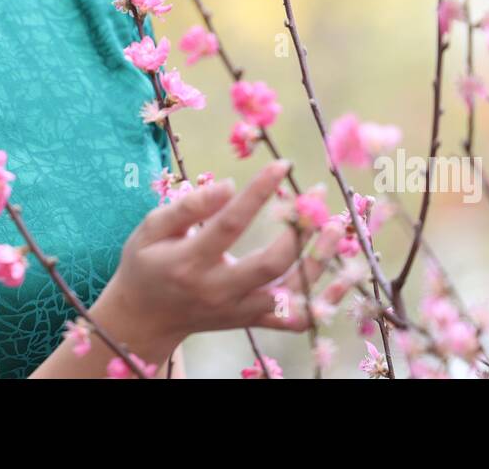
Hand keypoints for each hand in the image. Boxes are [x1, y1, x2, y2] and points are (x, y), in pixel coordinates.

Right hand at [94, 159, 348, 356]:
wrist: (144, 319)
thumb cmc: (146, 264)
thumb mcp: (150, 230)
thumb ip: (186, 208)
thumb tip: (228, 185)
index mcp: (190, 262)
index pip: (230, 224)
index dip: (258, 193)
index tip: (282, 165)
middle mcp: (219, 291)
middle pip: (271, 264)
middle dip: (299, 229)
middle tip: (316, 195)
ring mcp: (239, 311)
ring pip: (291, 295)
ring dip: (321, 262)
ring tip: (338, 227)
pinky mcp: (252, 322)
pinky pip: (296, 319)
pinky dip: (325, 300)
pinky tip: (344, 273)